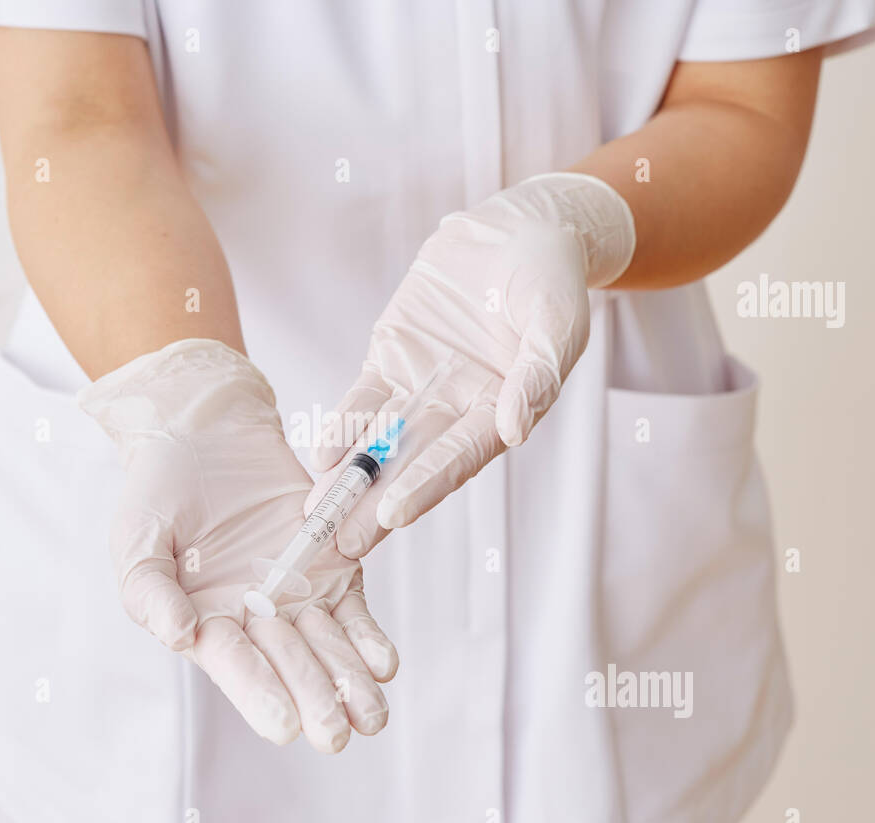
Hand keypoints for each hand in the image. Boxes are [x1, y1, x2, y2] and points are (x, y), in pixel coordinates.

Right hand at [79, 339, 397, 752]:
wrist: (206, 434)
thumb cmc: (160, 492)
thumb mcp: (138, 538)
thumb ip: (151, 588)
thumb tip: (176, 636)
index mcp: (204, 624)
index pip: (235, 664)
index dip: (259, 693)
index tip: (284, 726)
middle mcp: (254, 621)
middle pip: (288, 666)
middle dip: (314, 700)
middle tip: (335, 735)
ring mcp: (297, 596)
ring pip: (328, 648)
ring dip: (349, 683)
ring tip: (370, 717)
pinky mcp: (332, 567)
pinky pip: (353, 609)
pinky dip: (367, 637)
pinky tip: (383, 665)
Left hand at [308, 172, 635, 557]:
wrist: (521, 227)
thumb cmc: (552, 277)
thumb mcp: (557, 320)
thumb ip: (537, 374)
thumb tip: (514, 430)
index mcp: (502, 411)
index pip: (458, 457)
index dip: (424, 485)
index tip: (392, 516)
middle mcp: (458, 409)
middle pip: (412, 464)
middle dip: (374, 503)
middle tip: (339, 544)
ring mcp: (421, 386)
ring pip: (379, 441)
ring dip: (349, 478)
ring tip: (317, 513)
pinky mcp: (392, 358)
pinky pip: (363, 398)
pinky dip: (342, 425)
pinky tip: (320, 454)